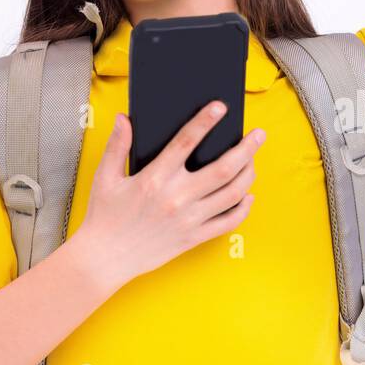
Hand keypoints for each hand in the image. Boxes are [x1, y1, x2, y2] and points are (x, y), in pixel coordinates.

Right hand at [74, 102, 264, 290]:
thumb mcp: (105, 177)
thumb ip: (117, 146)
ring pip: (231, 193)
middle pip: (222, 168)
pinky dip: (243, 208)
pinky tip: (247, 195)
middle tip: (259, 134)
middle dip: (246, 148)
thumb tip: (123, 118)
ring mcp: (188, 219)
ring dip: (248, 174)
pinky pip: (228, 222)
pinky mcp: (194, 237)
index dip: (205, 121)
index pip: (186, 142)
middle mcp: (176, 197)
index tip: (221, 107)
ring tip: (254, 161)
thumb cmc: (104, 217)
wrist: (105, 258)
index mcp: (154, 178)